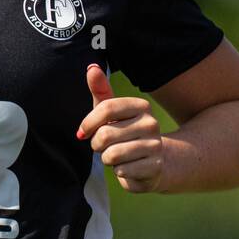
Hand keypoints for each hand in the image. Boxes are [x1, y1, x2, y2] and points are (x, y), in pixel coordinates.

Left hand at [77, 63, 165, 192]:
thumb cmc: (124, 132)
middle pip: (105, 135)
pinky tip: (129, 167)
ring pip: (111, 155)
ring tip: (118, 155)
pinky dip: (119, 172)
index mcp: (141, 106)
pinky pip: (121, 171)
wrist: (154, 162)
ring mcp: (156, 146)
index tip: (83, 132)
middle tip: (107, 146)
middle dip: (97, 145)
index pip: (105, 108)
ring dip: (107, 159)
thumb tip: (91, 66)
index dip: (88, 123)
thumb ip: (100, 90)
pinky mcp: (155, 167)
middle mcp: (151, 123)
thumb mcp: (110, 111)